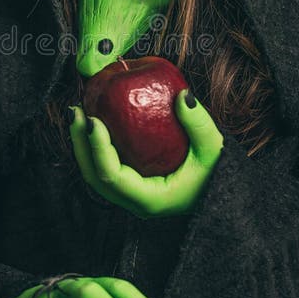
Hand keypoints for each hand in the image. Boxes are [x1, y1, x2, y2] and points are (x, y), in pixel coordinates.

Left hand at [69, 89, 223, 218]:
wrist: (222, 197)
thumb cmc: (218, 175)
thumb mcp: (214, 150)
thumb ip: (199, 124)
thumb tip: (182, 95)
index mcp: (150, 200)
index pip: (111, 177)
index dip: (97, 149)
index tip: (93, 120)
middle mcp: (135, 202)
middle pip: (94, 177)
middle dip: (80, 143)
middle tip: (77, 110)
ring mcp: (131, 196)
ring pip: (95, 175)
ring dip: (83, 145)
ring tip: (79, 113)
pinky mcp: (131, 186)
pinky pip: (105, 168)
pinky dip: (95, 147)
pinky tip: (95, 122)